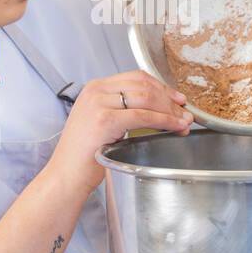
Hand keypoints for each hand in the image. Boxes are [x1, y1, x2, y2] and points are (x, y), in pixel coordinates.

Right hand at [48, 71, 191, 193]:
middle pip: (143, 85)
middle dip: (170, 99)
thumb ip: (120, 109)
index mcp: (95, 88)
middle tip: (185, 112)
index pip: (135, 77)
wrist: (66, 174)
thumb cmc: (84, 155)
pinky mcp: (105, 120)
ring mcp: (99, 103)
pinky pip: (143, 116)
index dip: (161, 86)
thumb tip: (156, 108)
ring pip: (146, 98)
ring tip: (184, 121)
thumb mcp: (100, 122)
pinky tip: (175, 127)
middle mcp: (96, 91)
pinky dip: (164, 121)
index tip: (176, 98)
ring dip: (170, 110)